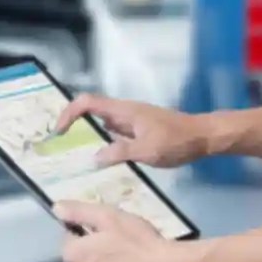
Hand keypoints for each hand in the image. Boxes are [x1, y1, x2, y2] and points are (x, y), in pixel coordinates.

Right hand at [53, 93, 212, 167]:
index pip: (87, 103)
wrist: (202, 137)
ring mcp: (130, 120)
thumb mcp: (147, 150)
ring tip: (74, 153)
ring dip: (86, 133)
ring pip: (101, 122)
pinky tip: (101, 158)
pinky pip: (113, 132)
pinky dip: (102, 141)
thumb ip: (119, 152)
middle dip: (72, 122)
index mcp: (123, 110)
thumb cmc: (176, 141)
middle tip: (59, 143)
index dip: (69, 113)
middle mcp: (123, 111)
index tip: (59, 132)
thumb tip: (94, 158)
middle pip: (90, 109)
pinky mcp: (137, 129)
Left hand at [55, 201, 205, 261]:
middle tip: (114, 234)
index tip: (101, 223)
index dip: (83, 226)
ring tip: (123, 246)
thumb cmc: (134, 240)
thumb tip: (56, 208)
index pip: (67, 237)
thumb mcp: (107, 216)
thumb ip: (78, 211)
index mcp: (73, 254)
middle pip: (79, 252)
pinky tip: (128, 260)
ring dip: (103, 254)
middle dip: (92, 242)